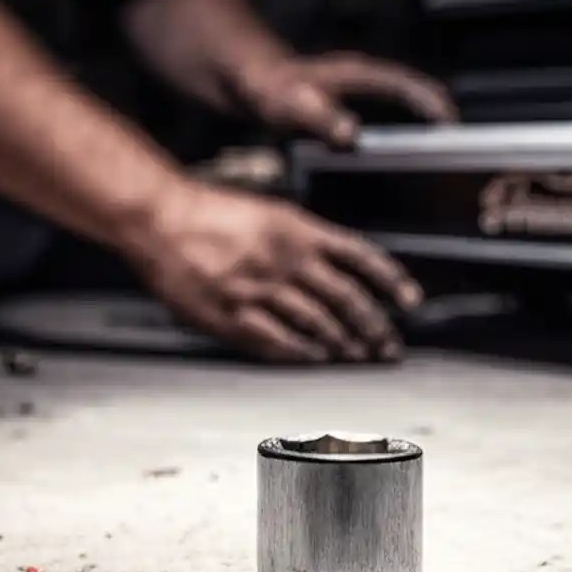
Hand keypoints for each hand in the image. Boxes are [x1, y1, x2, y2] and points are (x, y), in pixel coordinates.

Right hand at [126, 181, 422, 362]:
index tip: (411, 302)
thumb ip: (306, 241)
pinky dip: (302, 353)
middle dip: (374, 326)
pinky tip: (316, 359)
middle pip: (346, 299)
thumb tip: (341, 268)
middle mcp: (285, 259)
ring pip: (318, 324)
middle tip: (388, 345)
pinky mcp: (232, 314)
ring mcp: (260, 289)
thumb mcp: (270, 213)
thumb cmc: (209, 211)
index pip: (360, 257)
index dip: (391, 282)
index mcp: (298, 229)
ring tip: (357, 355)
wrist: (159, 217)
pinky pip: (277, 341)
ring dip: (344, 343)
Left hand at [235, 52, 458, 146]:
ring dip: (424, 132)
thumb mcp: (293, 104)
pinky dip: (404, 140)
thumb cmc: (275, 90)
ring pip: (406, 111)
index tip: (451, 125)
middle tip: (456, 153)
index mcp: (360, 75)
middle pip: (416, 98)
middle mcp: (369, 82)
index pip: (407, 86)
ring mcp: (366, 96)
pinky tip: (404, 166)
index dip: (432, 104)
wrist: (258, 84)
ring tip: (439, 164)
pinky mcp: (360, 111)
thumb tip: (350, 134)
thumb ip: (320, 118)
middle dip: (439, 121)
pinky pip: (391, 123)